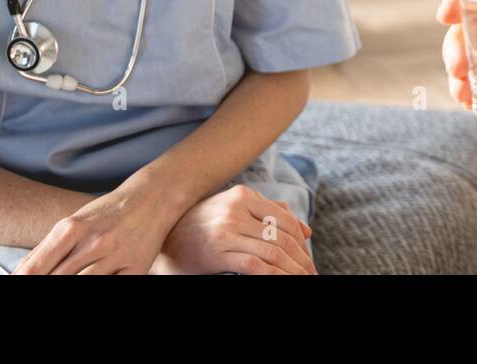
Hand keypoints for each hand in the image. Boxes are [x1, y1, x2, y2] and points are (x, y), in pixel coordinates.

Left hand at [14, 180, 181, 274]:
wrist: (153, 197)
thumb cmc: (108, 211)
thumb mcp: (75, 222)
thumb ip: (48, 249)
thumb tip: (21, 273)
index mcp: (72, 228)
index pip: (35, 268)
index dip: (22, 281)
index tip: (15, 285)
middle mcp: (92, 242)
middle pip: (57, 279)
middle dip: (42, 288)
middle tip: (32, 294)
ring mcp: (115, 257)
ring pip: (82, 285)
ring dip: (67, 289)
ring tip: (65, 284)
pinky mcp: (136, 269)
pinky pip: (111, 287)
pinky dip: (97, 288)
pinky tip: (92, 284)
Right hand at [149, 185, 316, 274]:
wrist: (164, 239)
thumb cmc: (203, 224)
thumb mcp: (235, 209)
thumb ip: (270, 213)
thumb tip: (306, 231)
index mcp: (244, 195)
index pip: (285, 219)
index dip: (301, 243)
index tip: (309, 260)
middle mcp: (236, 209)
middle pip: (282, 237)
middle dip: (301, 260)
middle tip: (311, 274)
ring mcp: (227, 230)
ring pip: (273, 252)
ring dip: (292, 271)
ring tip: (302, 280)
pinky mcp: (219, 251)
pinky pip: (256, 266)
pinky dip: (275, 276)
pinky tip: (283, 281)